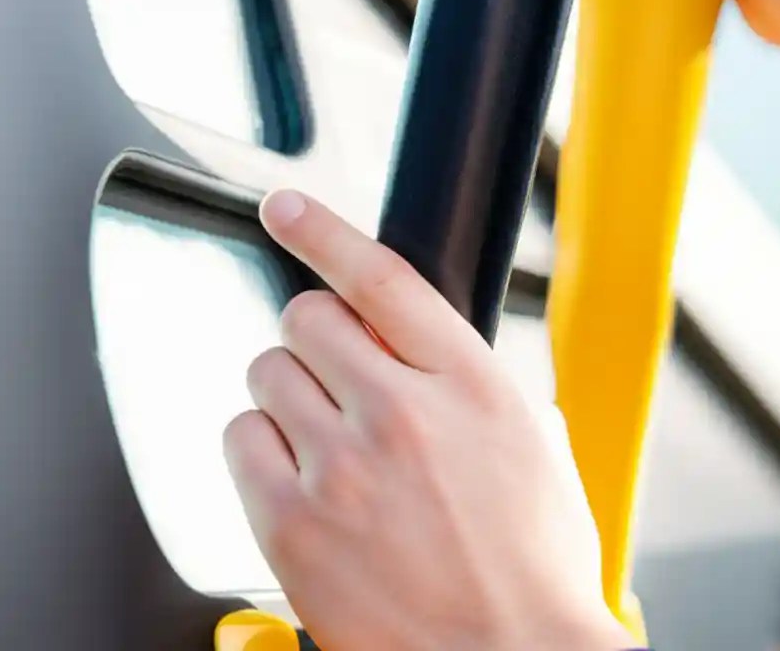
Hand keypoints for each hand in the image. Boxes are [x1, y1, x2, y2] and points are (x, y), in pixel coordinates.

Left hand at [224, 190, 633, 650]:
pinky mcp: (293, 523)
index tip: (288, 207)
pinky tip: (299, 478)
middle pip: (308, 319)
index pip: (382, 278)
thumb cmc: (535, 572)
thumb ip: (479, 390)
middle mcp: (404, 414)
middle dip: (317, 339)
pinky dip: (260, 448)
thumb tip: (430, 354)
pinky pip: (239, 439)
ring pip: (267, 373)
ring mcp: (342, 468)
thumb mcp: (540, 454)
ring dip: (290, 394)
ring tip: (327, 443)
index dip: (325, 230)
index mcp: (473, 386)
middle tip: (336, 378)